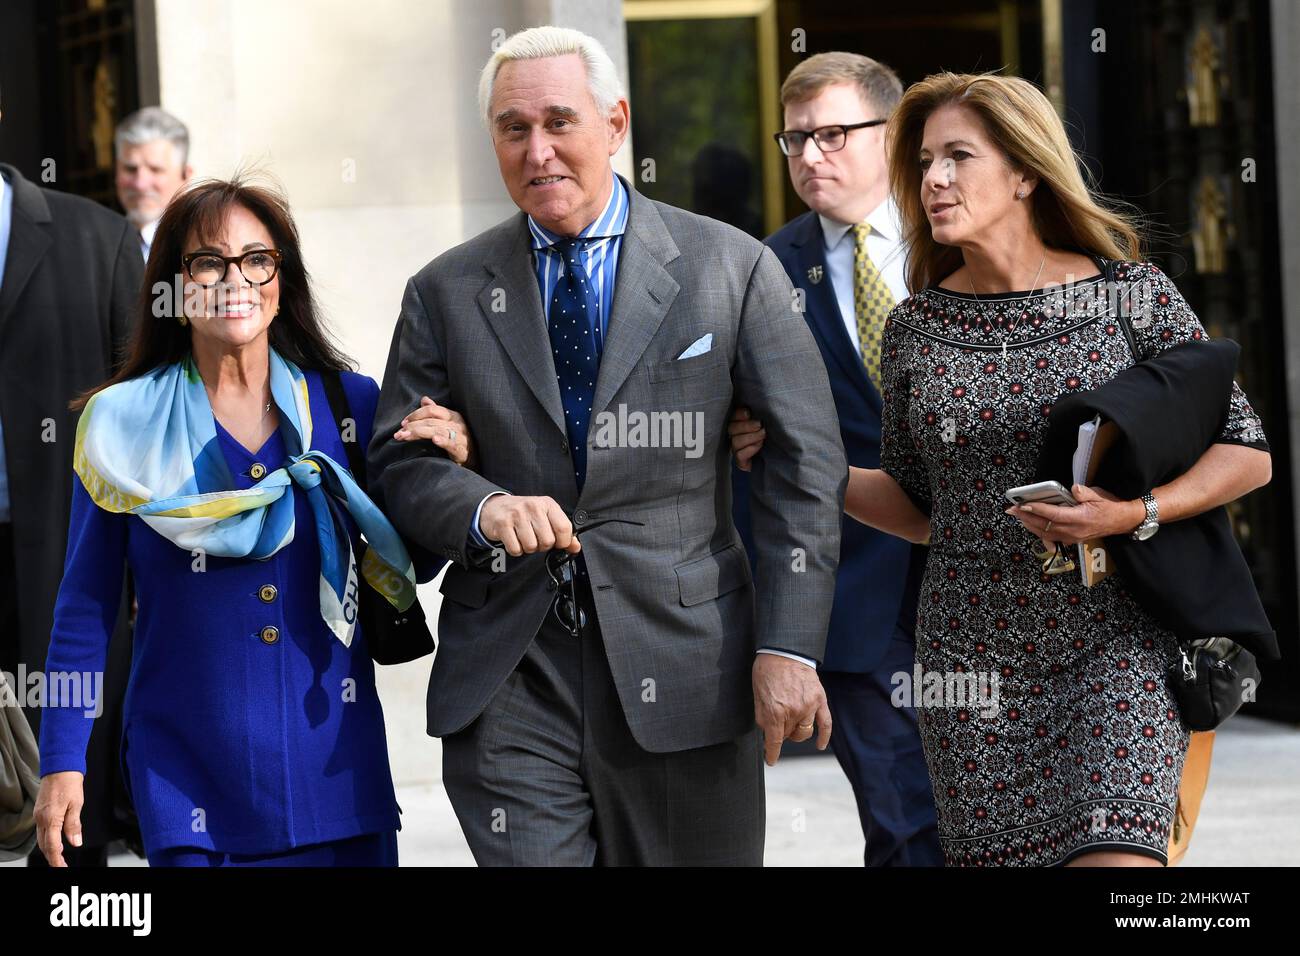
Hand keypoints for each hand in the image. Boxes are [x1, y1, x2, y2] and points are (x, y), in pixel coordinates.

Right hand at [34, 771, 84, 866]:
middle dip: (52, 857)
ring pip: (42, 838)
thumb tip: (75, 843)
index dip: (57, 859)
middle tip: (62, 865)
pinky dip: (47, 838)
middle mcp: (41, 818)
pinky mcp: (40, 811)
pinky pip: (42, 829)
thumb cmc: (70, 782)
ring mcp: (39, 815)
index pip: (52, 846)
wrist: (60, 766)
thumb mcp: (77, 804)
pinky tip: (55, 841)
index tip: (63, 867)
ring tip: (60, 857)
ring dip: (49, 849)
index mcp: (51, 819)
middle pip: (44, 845)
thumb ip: (74, 825)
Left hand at [394, 396, 475, 467]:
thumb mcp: (448, 424)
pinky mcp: (462, 450)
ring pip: (437, 430)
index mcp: (453, 415)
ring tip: (404, 437)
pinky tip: (435, 440)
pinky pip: (452, 443)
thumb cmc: (459, 440)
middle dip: (412, 426)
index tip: (403, 423)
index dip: (415, 415)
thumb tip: (424, 399)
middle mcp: (457, 423)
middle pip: (431, 421)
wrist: (475, 459)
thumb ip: (436, 411)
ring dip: (418, 433)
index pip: (432, 410)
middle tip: (398, 434)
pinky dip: (443, 440)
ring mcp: (461, 436)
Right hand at [479, 495, 580, 556]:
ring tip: (524, 538)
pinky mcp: (503, 524)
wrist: (495, 507)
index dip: (563, 542)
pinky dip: (515, 550)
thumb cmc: (523, 513)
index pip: (564, 528)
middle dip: (542, 546)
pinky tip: (514, 540)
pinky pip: (515, 549)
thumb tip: (575, 547)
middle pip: (548, 541)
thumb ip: (562, 532)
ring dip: (528, 548)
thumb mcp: (546, 517)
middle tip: (536, 538)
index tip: (558, 543)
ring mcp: (517, 514)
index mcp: (548, 504)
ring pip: (531, 546)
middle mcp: (533, 506)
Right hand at [728, 406, 765, 471]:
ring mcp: (735, 448)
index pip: (732, 417)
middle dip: (747, 426)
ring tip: (763, 436)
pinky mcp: (740, 461)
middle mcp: (733, 436)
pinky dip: (750, 450)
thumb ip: (758, 416)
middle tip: (759, 425)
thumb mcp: (762, 424)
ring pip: (736, 441)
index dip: (738, 414)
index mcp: (737, 423)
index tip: (748, 413)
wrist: (770, 457)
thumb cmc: (765, 435)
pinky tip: (758, 446)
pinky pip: (739, 455)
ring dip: (751, 437)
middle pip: (732, 428)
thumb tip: (760, 408)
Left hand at [752, 654, 830, 764]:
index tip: (771, 760)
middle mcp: (794, 712)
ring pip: (805, 732)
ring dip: (797, 733)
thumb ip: (762, 717)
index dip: (772, 753)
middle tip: (778, 725)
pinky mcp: (820, 700)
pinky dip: (824, 737)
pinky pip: (825, 724)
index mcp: (776, 712)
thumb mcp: (757, 695)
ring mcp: (809, 707)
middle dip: (782, 734)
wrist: (783, 651)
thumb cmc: (767, 670)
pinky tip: (820, 745)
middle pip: (789, 735)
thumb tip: (767, 732)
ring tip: (792, 726)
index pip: (774, 741)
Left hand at [1004, 483, 1145, 548]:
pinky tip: (1031, 526)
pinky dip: (1039, 532)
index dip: (1037, 510)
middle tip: (1012, 510)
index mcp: (1080, 518)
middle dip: (1026, 517)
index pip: (1054, 515)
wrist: (1122, 521)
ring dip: (1030, 525)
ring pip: (1045, 533)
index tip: (1024, 505)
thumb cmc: (1110, 506)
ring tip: (1018, 517)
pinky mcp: (1072, 540)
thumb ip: (1084, 493)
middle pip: (1045, 525)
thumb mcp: (1099, 495)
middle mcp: (1074, 530)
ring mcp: (1072, 537)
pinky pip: (1052, 538)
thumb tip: (1073, 489)